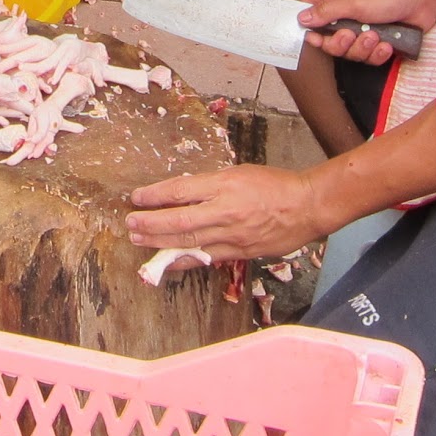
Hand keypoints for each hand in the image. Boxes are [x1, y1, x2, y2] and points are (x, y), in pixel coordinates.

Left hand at [127, 165, 326, 260]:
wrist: (306, 206)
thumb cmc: (273, 184)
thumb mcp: (238, 173)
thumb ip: (210, 186)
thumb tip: (182, 195)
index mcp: (224, 184)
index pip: (181, 190)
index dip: (155, 196)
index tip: (136, 197)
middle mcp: (225, 210)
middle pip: (180, 220)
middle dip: (151, 224)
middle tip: (130, 224)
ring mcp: (232, 234)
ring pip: (190, 242)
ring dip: (161, 244)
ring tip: (139, 241)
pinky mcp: (240, 252)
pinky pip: (207, 258)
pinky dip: (185, 261)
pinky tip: (168, 262)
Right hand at [298, 0, 435, 64]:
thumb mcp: (353, 1)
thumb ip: (326, 11)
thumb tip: (300, 18)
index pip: (309, 13)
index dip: (307, 27)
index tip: (313, 37)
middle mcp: (345, 14)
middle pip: (328, 40)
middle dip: (339, 44)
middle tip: (351, 35)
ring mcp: (362, 28)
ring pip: (349, 52)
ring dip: (362, 48)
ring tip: (376, 36)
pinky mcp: (378, 41)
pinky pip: (369, 57)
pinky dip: (378, 53)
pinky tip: (387, 44)